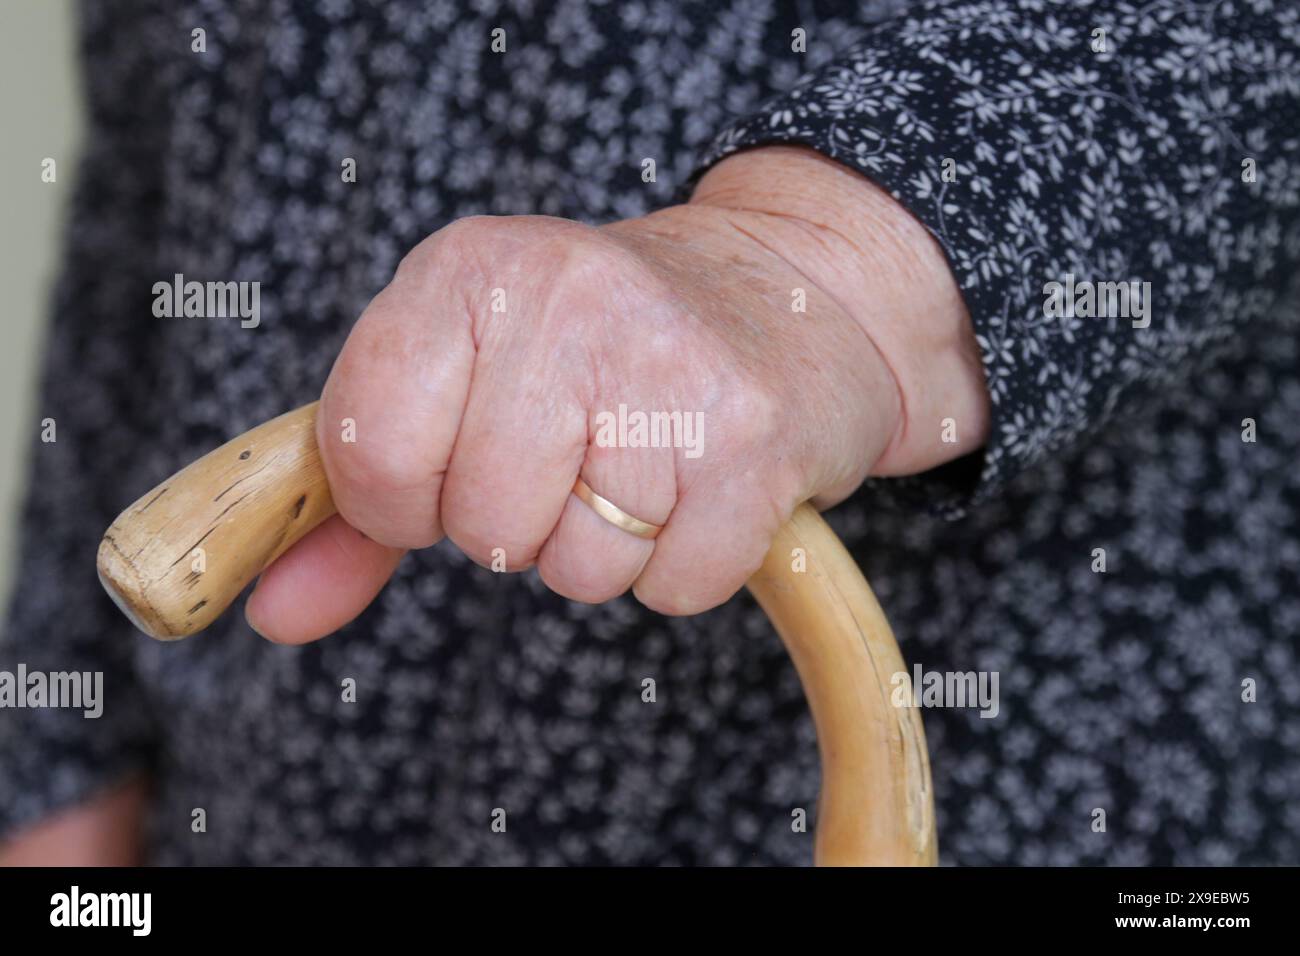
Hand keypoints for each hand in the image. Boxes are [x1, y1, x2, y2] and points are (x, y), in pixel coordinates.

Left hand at [245, 146, 988, 642]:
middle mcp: (564, 299)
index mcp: (467, 271)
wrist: (793, 294)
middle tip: (580, 450)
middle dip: (522, 524)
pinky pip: (674, 589)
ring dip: (608, 546)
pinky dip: (688, 563)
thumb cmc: (605, 348)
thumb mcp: (467, 375)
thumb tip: (273, 615)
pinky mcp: (755, 442)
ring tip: (651, 458)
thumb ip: (358, 497)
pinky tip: (706, 483)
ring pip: (579, 570)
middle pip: (482, 529)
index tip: (457, 462)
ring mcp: (667, 369)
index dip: (405, 496)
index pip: (371, 451)